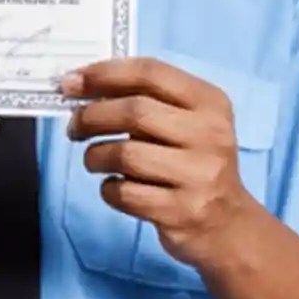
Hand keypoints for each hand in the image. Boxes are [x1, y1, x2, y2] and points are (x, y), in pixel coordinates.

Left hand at [62, 59, 261, 268]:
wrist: (227, 225)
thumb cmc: (192, 164)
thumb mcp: (186, 123)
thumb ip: (145, 100)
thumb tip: (81, 86)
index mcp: (210, 103)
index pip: (150, 72)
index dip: (104, 74)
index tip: (71, 82)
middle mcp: (210, 135)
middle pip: (134, 112)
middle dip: (92, 116)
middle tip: (74, 127)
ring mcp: (198, 175)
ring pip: (125, 154)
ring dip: (95, 156)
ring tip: (94, 160)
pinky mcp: (182, 211)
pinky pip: (126, 193)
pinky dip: (108, 189)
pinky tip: (114, 187)